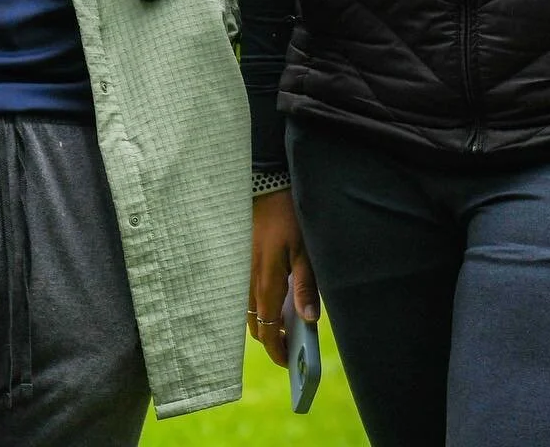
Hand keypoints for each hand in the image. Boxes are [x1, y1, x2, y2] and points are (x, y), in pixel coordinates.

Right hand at [250, 188, 318, 367]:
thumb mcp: (304, 251)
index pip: (267, 330)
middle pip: (255, 324)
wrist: (263, 186)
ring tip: (284, 323)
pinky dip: (257, 305)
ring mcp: (241, 270)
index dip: (277, 350)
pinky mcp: (240, 260)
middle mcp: (249, 280)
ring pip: (248, 309)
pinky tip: (272, 298)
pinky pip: (244, 293)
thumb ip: (305, 286)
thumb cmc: (286, 218)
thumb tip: (309, 319)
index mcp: (266, 282)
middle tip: (291, 345)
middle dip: (271, 340)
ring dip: (264, 322)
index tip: (290, 363)